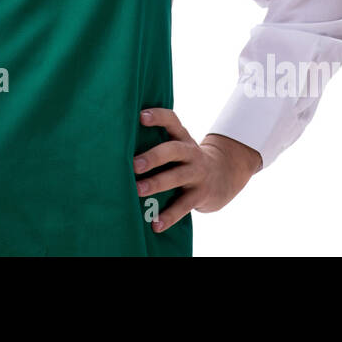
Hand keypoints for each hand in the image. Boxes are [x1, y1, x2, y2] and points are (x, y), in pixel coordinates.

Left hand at [134, 107, 262, 233]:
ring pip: (177, 177)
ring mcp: (197, 174)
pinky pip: (183, 206)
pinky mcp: (200, 195)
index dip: (157, 116)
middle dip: (153, 157)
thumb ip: (157, 141)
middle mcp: (191, 153)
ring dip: (156, 184)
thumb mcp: (179, 144)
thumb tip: (116, 143)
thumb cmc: (186, 159)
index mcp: (182, 137)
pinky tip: (155, 224)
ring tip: (138, 191)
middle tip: (134, 165)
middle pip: (173, 150)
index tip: (140, 116)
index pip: (171, 120)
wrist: (225, 175)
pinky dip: (169, 216)